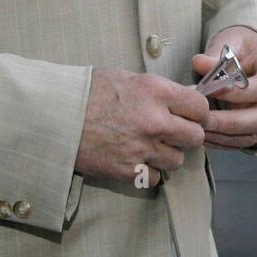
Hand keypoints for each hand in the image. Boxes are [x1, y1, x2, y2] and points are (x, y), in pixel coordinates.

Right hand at [74, 67, 210, 186]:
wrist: (55, 115)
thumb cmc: (89, 91)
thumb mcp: (128, 78)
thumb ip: (157, 92)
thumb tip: (181, 100)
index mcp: (156, 91)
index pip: (200, 107)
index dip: (197, 112)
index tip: (190, 115)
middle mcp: (155, 120)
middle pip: (195, 137)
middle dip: (187, 135)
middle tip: (173, 133)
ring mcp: (142, 148)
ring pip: (177, 160)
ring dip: (167, 155)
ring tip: (151, 146)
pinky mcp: (128, 171)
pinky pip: (155, 178)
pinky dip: (148, 172)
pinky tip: (136, 159)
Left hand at [191, 26, 256, 149]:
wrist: (253, 57)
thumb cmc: (243, 47)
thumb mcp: (231, 42)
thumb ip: (216, 55)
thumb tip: (199, 63)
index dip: (239, 93)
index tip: (213, 90)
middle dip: (231, 122)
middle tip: (203, 119)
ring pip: (254, 133)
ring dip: (225, 135)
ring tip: (200, 128)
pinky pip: (245, 141)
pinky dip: (224, 141)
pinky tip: (205, 134)